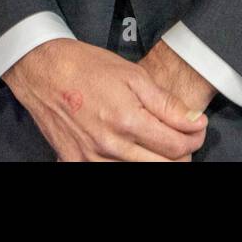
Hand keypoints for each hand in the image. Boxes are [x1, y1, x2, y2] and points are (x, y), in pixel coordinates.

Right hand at [2, 38, 208, 161]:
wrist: (44, 71)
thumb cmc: (87, 67)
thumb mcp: (133, 75)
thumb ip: (166, 103)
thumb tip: (195, 122)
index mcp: (128, 119)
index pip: (176, 145)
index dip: (195, 139)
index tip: (198, 129)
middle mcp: (111, 145)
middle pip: (162, 166)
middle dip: (180, 154)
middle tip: (183, 139)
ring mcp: (93, 158)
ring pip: (140, 174)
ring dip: (156, 161)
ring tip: (158, 144)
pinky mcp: (78, 163)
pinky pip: (110, 173)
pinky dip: (127, 164)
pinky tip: (132, 151)